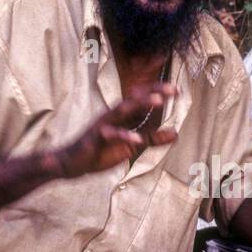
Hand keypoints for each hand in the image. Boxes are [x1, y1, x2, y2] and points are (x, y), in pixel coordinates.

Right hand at [58, 83, 178, 177]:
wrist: (73, 163)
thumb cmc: (101, 150)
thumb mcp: (133, 144)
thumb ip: (152, 138)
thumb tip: (175, 134)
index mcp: (123, 115)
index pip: (142, 99)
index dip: (159, 92)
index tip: (178, 89)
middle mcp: (114, 114)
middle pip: (136, 98)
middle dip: (155, 91)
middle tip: (174, 89)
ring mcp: (105, 124)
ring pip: (124, 109)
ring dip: (142, 103)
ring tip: (159, 100)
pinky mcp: (97, 137)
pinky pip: (112, 134)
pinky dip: (125, 135)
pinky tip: (137, 139)